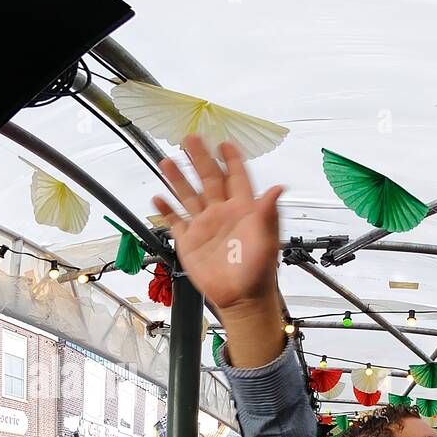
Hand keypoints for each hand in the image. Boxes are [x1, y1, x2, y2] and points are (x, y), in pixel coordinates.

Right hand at [148, 136, 287, 317]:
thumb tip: (278, 188)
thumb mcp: (267, 239)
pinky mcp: (189, 242)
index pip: (236, 177)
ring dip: (178, 179)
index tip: (224, 142)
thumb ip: (268, 212)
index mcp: (243, 209)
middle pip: (208, 179)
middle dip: (199, 158)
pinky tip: (158, 198)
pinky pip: (175, 221)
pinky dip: (166, 210)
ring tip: (166, 161)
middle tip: (189, 138)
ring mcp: (204, 226)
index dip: (231, 159)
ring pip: (188, 196)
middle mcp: (222, 213)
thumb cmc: (258, 270)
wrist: (240, 299)